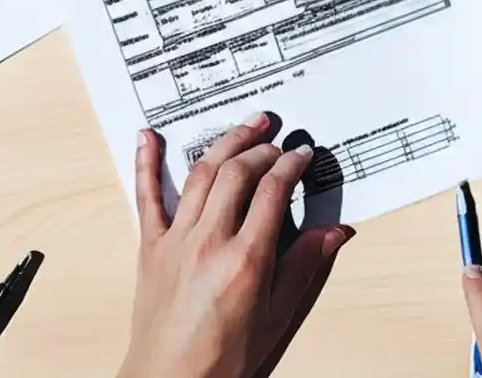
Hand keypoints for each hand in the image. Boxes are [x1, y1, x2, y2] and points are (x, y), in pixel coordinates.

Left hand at [119, 113, 353, 377]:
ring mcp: (176, 240)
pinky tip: (148, 137)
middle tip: (277, 139)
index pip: (274, 192)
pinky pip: (147, 197)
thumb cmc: (224, 357)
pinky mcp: (151, 247)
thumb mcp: (278, 315)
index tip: (302, 155)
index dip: (291, 166)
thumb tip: (335, 233)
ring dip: (224, 143)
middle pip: (238, 173)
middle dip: (262, 148)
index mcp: (246, 259)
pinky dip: (146, 163)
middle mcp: (209, 242)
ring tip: (244, 126)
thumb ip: (305, 266)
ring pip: (201, 174)